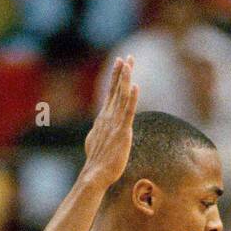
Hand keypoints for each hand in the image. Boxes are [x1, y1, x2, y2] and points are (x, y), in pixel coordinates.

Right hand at [83, 57, 138, 187]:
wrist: (95, 174)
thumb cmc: (97, 161)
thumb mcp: (96, 141)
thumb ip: (100, 131)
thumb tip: (100, 128)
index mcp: (103, 118)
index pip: (110, 93)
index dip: (115, 77)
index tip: (120, 62)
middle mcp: (108, 117)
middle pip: (116, 90)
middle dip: (122, 72)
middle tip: (127, 56)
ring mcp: (114, 123)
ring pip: (121, 96)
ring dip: (125, 79)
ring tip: (129, 64)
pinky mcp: (122, 132)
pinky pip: (128, 112)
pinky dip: (131, 98)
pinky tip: (135, 87)